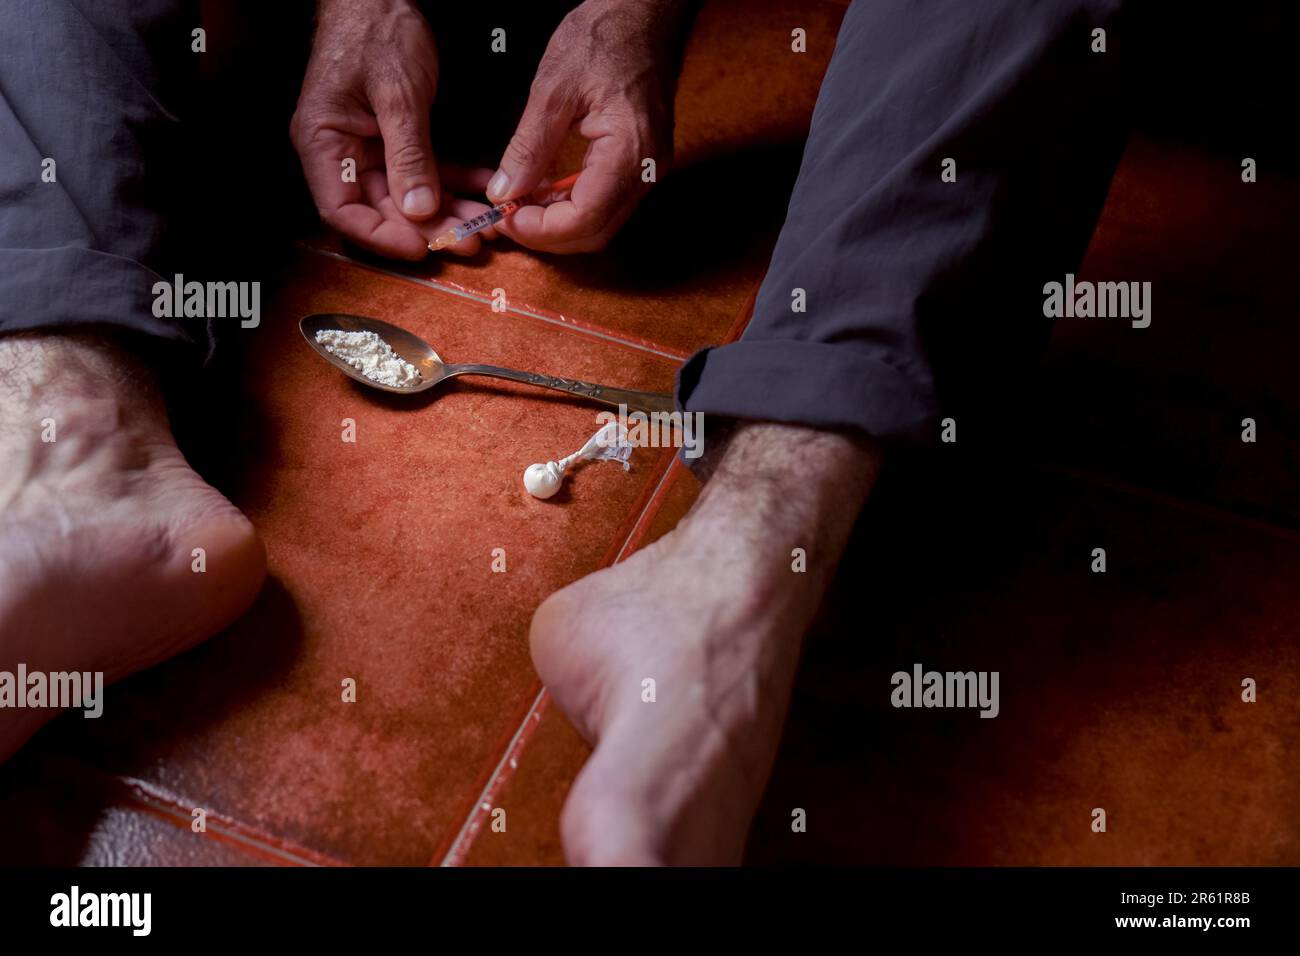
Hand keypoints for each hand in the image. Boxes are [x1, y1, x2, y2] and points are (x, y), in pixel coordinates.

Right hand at [290, 0, 494, 258]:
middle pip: (381, 209)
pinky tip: (483, 189)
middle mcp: (341, 151)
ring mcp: (368, 147)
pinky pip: (424, 170)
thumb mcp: (397, 92)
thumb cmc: (375, 28)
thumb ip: (408, 153)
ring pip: (408, 195)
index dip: (380, 236)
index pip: (342, 211)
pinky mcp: (394, 139)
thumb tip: (418, 208)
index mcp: (323, 142)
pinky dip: (454, 181)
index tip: (420, 247)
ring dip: (447, 210)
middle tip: (468, 241)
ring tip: (484, 224)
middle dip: (427, 227)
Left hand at [486, 0, 685, 253]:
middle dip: (546, 234)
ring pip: (601, 224)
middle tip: (506, 217)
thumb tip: (504, 193)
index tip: (505, 216)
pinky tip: (544, 191)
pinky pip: (606, 203)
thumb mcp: (553, 90)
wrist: (641, 15)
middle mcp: (646, 172)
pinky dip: (572, 207)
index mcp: (629, 152)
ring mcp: (647, 170)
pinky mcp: (641, 164)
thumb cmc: (603, 39)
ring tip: (520, 204)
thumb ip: (528, 148)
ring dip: (558, 224)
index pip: (584, 219)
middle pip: (594, 234)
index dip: (541, 229)